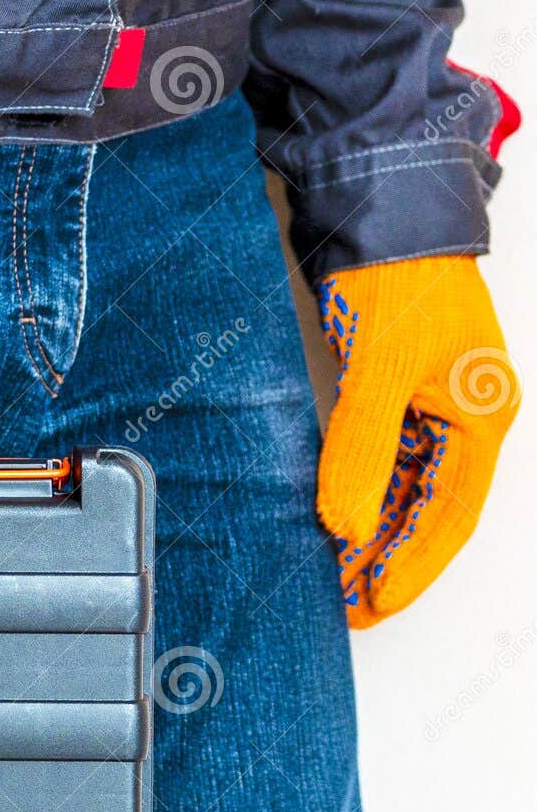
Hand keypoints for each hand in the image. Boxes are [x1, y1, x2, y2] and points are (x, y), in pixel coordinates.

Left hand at [316, 256, 519, 627]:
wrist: (379, 206)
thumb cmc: (399, 277)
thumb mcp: (379, 369)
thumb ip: (362, 450)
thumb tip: (344, 526)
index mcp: (481, 417)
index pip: (450, 515)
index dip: (413, 565)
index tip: (375, 605)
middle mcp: (461, 418)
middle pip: (426, 509)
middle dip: (386, 558)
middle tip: (341, 604)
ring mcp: (428, 405)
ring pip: (401, 489)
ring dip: (369, 532)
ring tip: (328, 575)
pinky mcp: (391, 391)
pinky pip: (380, 460)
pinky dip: (357, 494)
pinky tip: (328, 521)